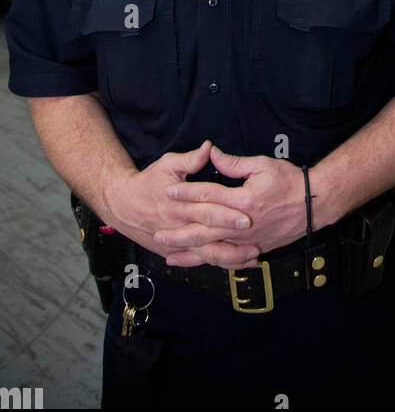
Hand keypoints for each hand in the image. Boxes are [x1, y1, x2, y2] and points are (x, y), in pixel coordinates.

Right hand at [104, 139, 260, 269]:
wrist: (122, 204)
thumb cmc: (147, 182)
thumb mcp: (167, 164)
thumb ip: (190, 159)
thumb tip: (209, 147)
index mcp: (180, 204)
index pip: (208, 209)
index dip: (228, 213)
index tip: (248, 214)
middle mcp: (179, 226)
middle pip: (210, 235)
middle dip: (233, 240)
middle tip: (256, 241)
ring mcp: (176, 242)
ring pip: (206, 254)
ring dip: (229, 257)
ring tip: (252, 256)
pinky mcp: (173, 252)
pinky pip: (198, 261)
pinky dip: (216, 264)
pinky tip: (235, 264)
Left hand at [157, 144, 312, 265]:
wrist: (313, 205)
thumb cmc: (289, 181)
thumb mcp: (262, 165)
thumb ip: (234, 163)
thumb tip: (211, 154)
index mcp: (243, 200)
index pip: (208, 195)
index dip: (186, 192)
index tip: (168, 191)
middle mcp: (241, 224)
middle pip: (203, 228)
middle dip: (178, 230)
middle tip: (157, 231)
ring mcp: (246, 239)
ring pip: (212, 248)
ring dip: (189, 251)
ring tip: (169, 252)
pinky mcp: (252, 247)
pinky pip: (227, 258)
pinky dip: (209, 261)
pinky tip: (196, 262)